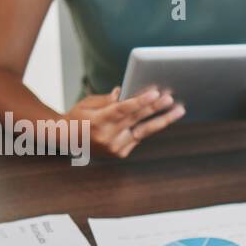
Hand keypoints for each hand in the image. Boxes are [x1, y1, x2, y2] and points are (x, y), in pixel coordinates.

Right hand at [65, 86, 185, 158]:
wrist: (66, 141)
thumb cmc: (77, 117)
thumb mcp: (87, 104)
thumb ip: (107, 99)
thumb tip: (125, 92)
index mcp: (98, 122)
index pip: (123, 110)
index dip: (140, 101)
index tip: (156, 93)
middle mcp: (108, 137)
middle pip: (137, 119)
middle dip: (156, 108)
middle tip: (172, 99)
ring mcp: (115, 148)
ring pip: (143, 131)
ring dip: (162, 120)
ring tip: (178, 110)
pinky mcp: (120, 154)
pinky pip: (138, 137)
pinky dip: (149, 127)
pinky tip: (164, 117)